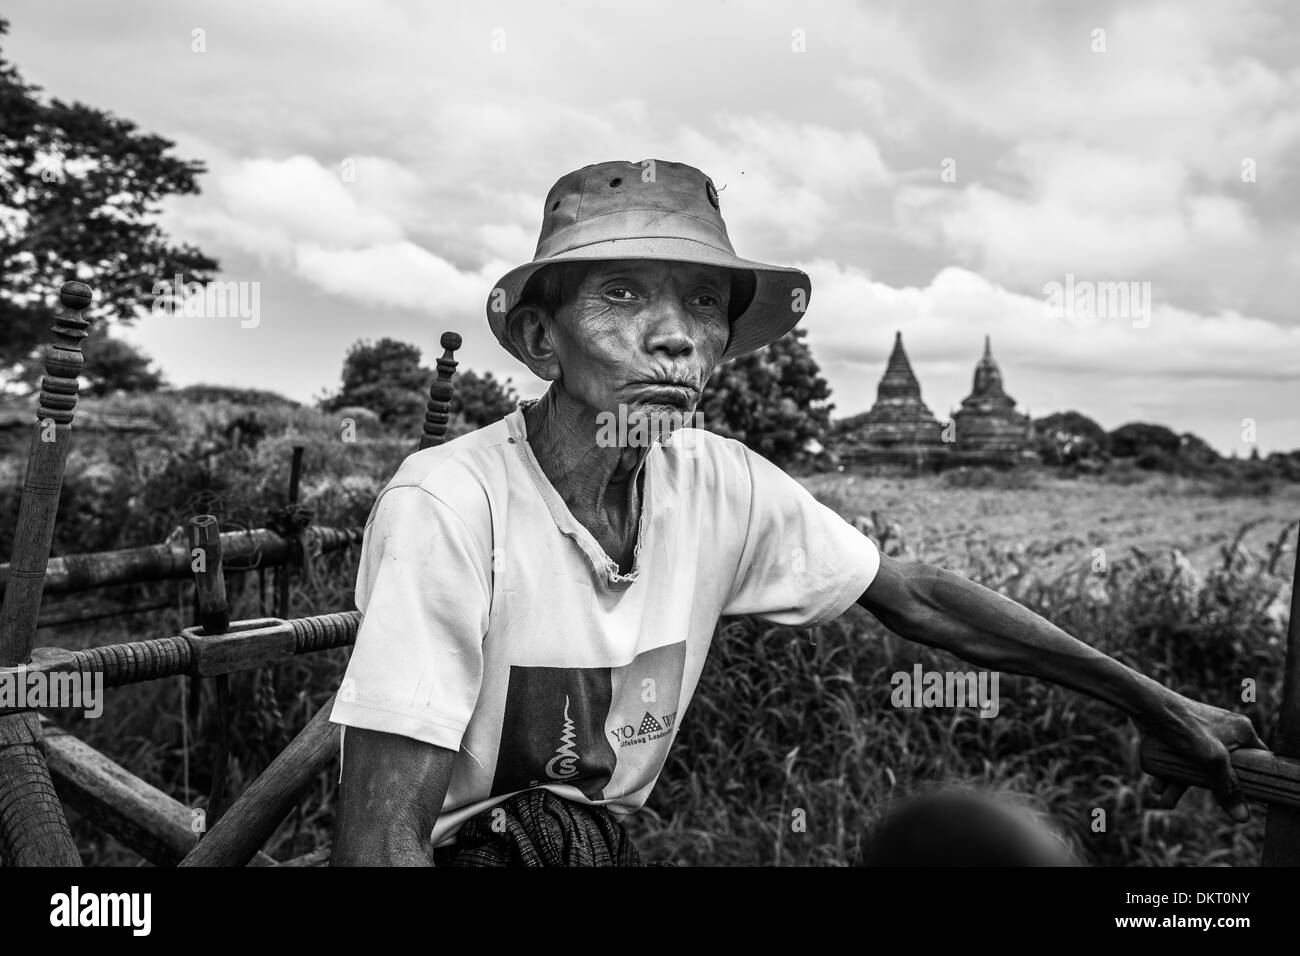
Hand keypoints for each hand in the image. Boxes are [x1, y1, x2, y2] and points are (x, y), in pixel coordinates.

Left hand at [1135, 695, 1267, 821]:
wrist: (1146, 705)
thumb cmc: (1184, 726)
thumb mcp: (1212, 760)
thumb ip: (1228, 787)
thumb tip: (1243, 816)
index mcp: (1241, 730)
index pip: (1258, 758)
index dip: (1254, 778)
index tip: (1248, 798)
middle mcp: (1224, 730)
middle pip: (1223, 767)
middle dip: (1206, 788)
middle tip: (1201, 802)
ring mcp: (1201, 732)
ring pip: (1197, 764)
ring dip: (1181, 783)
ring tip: (1166, 798)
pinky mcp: (1181, 734)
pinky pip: (1181, 758)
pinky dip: (1170, 772)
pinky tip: (1159, 786)